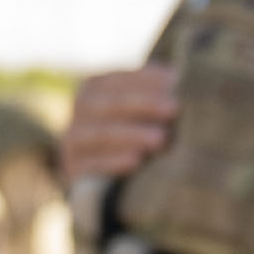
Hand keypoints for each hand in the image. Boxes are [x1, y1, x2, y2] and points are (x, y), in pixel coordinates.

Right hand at [59, 65, 176, 186]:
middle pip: (110, 104)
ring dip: (132, 135)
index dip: (146, 79)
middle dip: (144, 104)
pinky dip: (113, 163)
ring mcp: (73, 139)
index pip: (119, 78)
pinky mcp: (74, 169)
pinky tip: (136, 162)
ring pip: (100, 135)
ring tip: (161, 139)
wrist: (102, 175)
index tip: (175, 81)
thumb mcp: (145, 109)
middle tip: (175, 109)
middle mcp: (81, 108)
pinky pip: (90, 166)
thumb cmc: (134, 130)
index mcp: (96, 85)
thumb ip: (158, 94)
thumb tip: (180, 81)